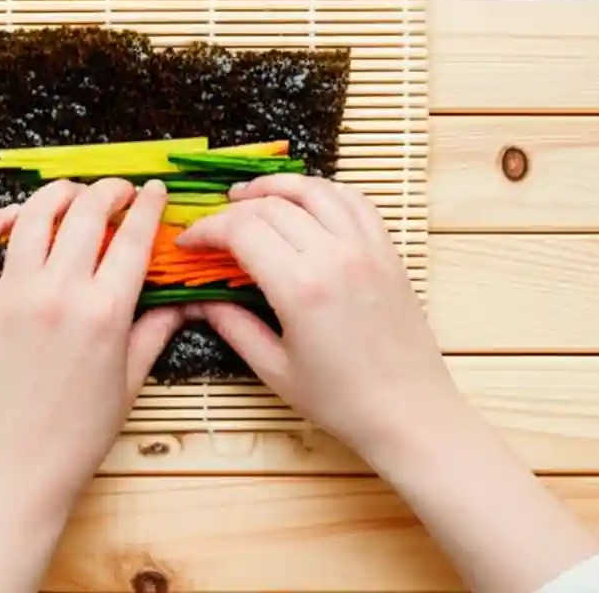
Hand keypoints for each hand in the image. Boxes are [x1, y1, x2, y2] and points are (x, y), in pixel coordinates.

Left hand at [0, 177, 182, 513]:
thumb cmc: (76, 437)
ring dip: (59, 194)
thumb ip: (154, 332)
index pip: (133, 236)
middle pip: (87, 213)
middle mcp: (58, 292)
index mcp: (105, 311)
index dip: (147, 206)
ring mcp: (11, 294)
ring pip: (35, 215)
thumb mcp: (129, 383)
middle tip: (118, 191)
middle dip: (109, 191)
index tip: (153, 192)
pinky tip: (14, 219)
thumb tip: (180, 302)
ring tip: (72, 194)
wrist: (13, 472)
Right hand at [175, 174, 459, 459]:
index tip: (188, 243)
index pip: (241, 230)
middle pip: (272, 206)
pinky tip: (305, 201)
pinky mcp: (388, 252)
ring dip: (277, 187)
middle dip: (233, 209)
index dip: (207, 229)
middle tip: (213, 227)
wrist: (409, 412)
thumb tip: (200, 300)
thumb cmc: (341, 401)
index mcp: (300, 287)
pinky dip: (324, 192)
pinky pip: (355, 202)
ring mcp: (366, 249)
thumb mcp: (275, 370)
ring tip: (250, 196)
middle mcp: (334, 256)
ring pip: (315, 191)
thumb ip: (234, 326)